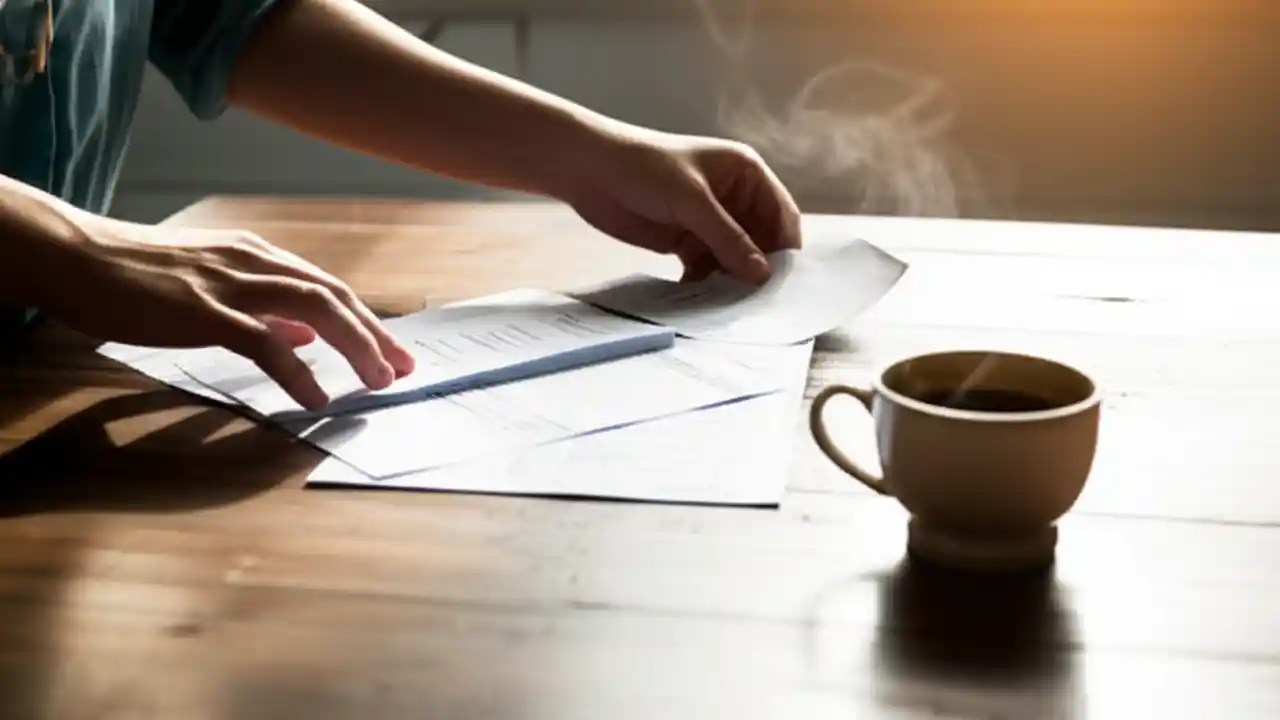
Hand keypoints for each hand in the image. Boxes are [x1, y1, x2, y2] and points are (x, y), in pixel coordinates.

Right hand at [40, 215, 414, 410]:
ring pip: (314, 310)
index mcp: (255, 255)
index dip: (364, 319)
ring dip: (354, 347)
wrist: (74, 257)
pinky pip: (264, 343)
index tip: (391, 350)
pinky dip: (298, 371)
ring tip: (377, 381)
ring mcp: (229, 284)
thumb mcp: (209, 283)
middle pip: (333, 296)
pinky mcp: (203, 311)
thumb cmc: (134, 275)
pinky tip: (316, 396)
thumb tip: (303, 337)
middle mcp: (252, 262)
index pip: (325, 286)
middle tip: (403, 369)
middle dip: (374, 334)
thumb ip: (260, 307)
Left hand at [564, 126, 801, 283]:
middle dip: (756, 268)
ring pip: (733, 257)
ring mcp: (709, 220)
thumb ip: (728, 238)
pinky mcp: (686, 239)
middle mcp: (733, 197)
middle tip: (757, 302)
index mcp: (745, 173)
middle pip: (760, 241)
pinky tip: (702, 299)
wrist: (588, 171)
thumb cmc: (644, 168)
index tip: (784, 283)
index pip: (780, 215)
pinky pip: (708, 266)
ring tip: (729, 305)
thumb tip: (762, 275)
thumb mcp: (691, 201)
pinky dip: (707, 282)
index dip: (785, 247)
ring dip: (731, 279)